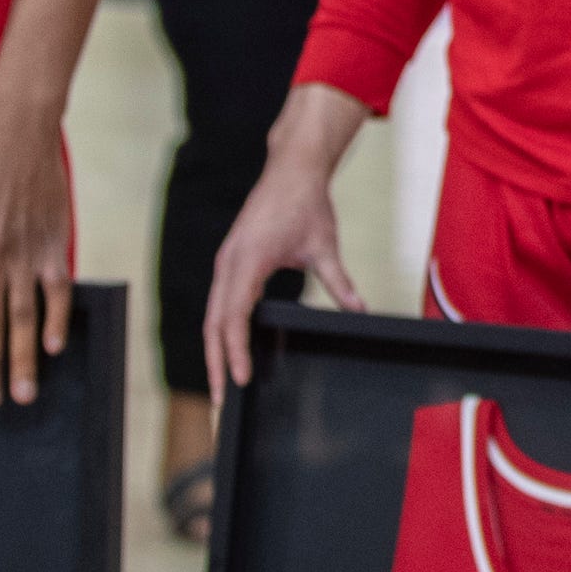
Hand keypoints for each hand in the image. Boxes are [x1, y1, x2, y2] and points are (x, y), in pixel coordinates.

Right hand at [201, 85, 370, 399]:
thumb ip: (339, 281)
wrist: (292, 169)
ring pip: (212, 315)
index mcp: (247, 261)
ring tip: (221, 384)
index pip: (232, 317)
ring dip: (214, 349)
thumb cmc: (307, 204)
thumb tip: (358, 310)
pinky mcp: (230, 261)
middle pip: (213, 324)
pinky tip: (229, 349)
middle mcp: (229, 264)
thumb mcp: (324, 247)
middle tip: (219, 401)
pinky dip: (220, 329)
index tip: (240, 380)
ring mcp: (226, 262)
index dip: (234, 352)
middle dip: (215, 363)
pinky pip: (219, 302)